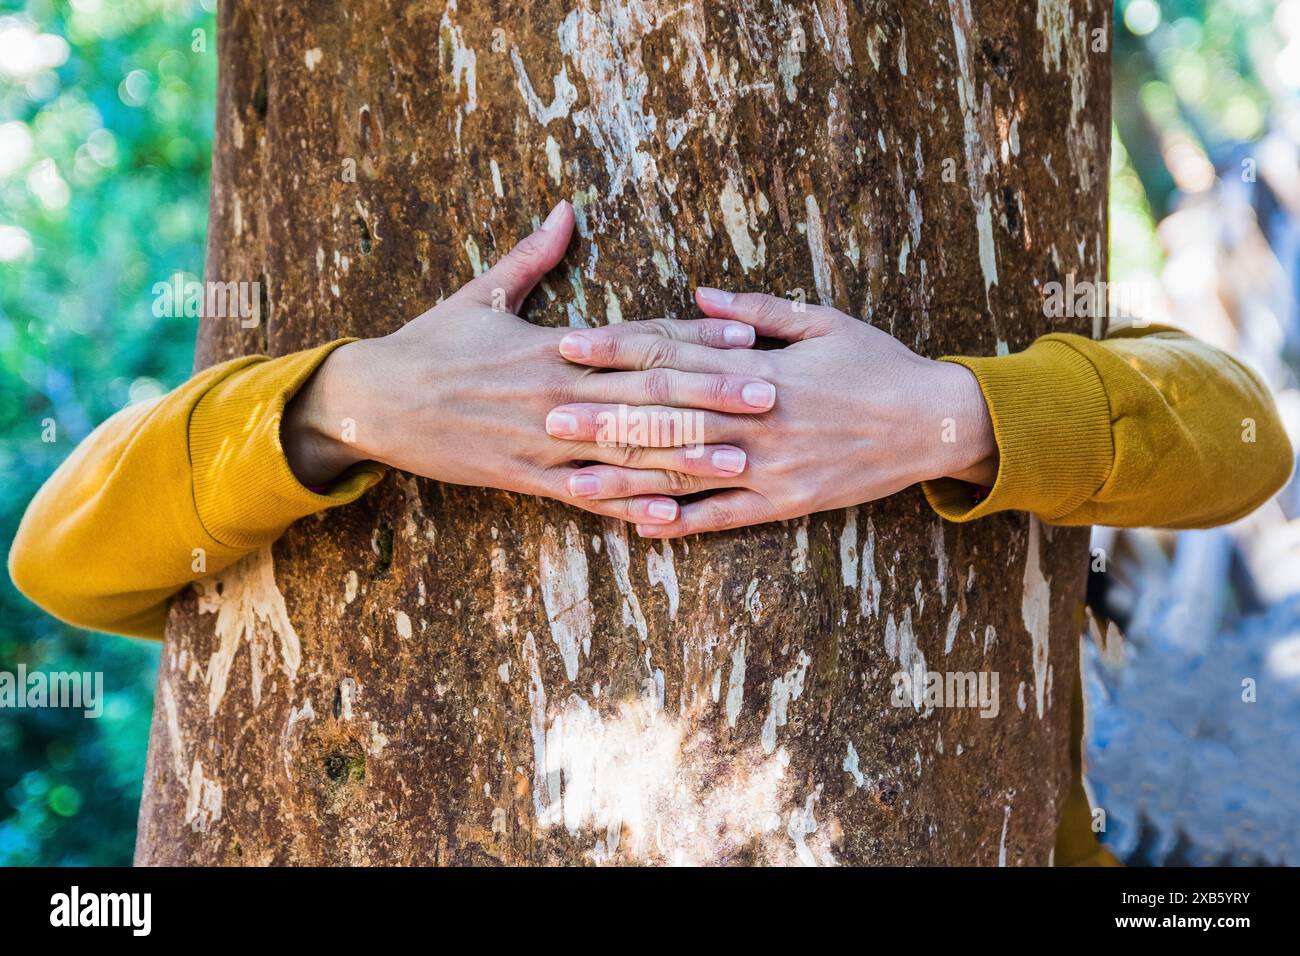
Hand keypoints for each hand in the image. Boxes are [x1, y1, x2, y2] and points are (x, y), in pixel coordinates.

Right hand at [282, 204, 777, 525]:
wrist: (372, 401)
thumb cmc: (428, 345)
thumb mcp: (479, 294)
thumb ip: (531, 256)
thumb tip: (566, 210)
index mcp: (554, 345)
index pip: (639, 339)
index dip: (696, 337)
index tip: (750, 335)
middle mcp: (557, 393)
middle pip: (648, 394)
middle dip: (713, 396)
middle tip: (771, 397)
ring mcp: (544, 440)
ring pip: (627, 450)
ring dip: (687, 456)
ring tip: (741, 460)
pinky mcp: (526, 478)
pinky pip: (586, 496)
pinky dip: (628, 506)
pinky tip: (671, 516)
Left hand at [545, 288, 997, 537]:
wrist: (936, 422)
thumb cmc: (878, 364)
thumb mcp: (823, 321)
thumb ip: (756, 310)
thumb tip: (697, 290)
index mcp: (761, 368)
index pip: (675, 355)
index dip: (620, 350)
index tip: (569, 346)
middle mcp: (758, 418)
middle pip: (666, 416)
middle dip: (603, 416)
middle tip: (545, 416)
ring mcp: (771, 466)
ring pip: (686, 472)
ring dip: (628, 475)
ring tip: (573, 479)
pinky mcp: (787, 502)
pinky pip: (726, 516)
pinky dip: (684, 522)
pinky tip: (640, 525)